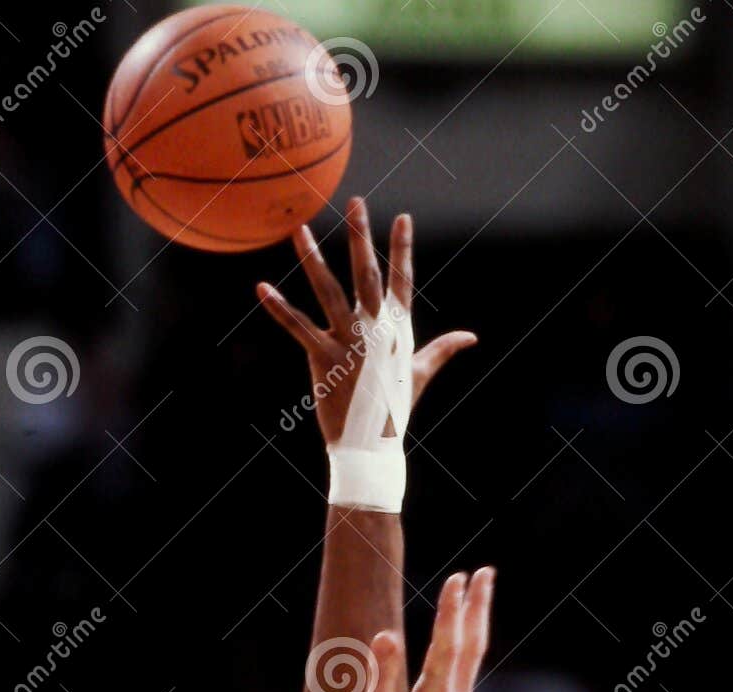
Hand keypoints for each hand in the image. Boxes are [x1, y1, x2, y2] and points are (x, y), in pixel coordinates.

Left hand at [257, 197, 475, 443]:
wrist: (372, 448)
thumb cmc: (394, 411)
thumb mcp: (419, 374)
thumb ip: (441, 350)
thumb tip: (470, 337)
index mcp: (397, 331)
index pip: (402, 282)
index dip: (403, 249)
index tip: (403, 218)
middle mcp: (374, 331)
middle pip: (368, 275)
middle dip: (361, 237)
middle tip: (356, 201)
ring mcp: (348, 343)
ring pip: (328, 292)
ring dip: (312, 259)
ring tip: (299, 229)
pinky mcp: (323, 359)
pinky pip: (297, 327)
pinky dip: (279, 308)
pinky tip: (262, 287)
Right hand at [358, 569, 493, 691]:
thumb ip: (381, 678)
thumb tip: (386, 636)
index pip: (445, 644)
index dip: (451, 610)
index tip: (457, 579)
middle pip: (471, 643)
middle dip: (478, 605)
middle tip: (484, 571)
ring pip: (474, 655)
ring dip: (478, 619)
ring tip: (481, 591)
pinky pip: (469, 669)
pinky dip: (471, 642)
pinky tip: (468, 635)